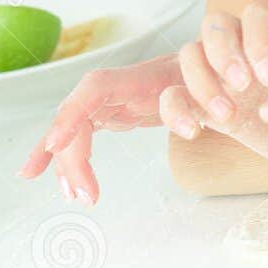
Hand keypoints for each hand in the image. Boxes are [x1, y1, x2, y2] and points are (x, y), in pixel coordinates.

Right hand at [18, 54, 194, 204]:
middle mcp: (117, 87)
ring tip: (71, 195)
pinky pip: (80, 134)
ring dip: (64, 162)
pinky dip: (66, 156)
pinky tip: (56, 177)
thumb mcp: (210, 92)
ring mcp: (110, 100)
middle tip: (85, 195)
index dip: (72, 113)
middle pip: (80, 117)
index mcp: (140, 77)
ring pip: (73, 128)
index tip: (56, 144)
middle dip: (73, 157)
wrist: (210, 72)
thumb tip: (190, 128)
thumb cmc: (211, 79)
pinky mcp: (110, 114)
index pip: (95, 89)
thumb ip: (196, 106)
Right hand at [173, 4, 267, 125]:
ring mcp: (221, 74)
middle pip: (215, 27)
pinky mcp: (206, 106)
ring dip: (201, 81)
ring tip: (227, 113)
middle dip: (223, 54)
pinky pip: (175, 98)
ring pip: (190, 56)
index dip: (256, 40)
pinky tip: (192, 131)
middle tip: (243, 85)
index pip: (254, 15)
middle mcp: (243, 46)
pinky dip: (173, 110)